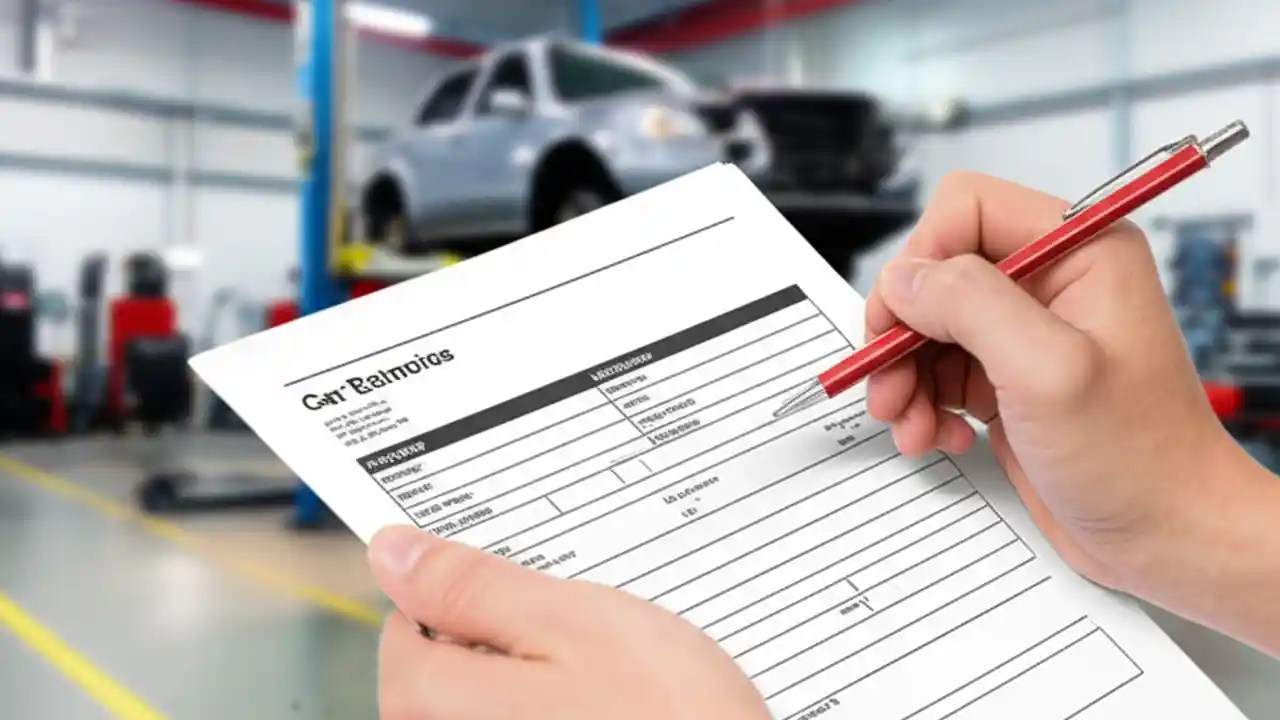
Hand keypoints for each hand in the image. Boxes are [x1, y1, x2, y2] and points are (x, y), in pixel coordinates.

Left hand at [368, 525, 769, 719]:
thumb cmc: (667, 719)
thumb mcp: (567, 620)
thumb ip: (470, 586)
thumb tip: (395, 553)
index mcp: (433, 704)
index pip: (406, 622)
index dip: (469, 592)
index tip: (526, 589)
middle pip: (446, 673)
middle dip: (509, 643)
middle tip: (589, 638)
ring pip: (491, 708)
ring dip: (541, 685)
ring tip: (616, 684)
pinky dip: (565, 716)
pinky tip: (617, 715)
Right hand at [864, 172, 1279, 655]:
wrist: (1166, 536)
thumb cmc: (1141, 460)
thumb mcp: (1050, 372)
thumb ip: (971, 307)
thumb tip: (905, 279)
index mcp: (1081, 249)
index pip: (967, 210)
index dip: (922, 260)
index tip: (899, 320)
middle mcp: (1052, 281)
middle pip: (936, 272)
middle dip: (903, 331)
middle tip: (889, 382)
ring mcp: (1027, 331)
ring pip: (928, 325)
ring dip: (906, 376)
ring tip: (909, 422)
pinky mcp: (1008, 378)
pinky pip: (938, 370)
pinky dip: (924, 403)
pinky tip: (938, 434)